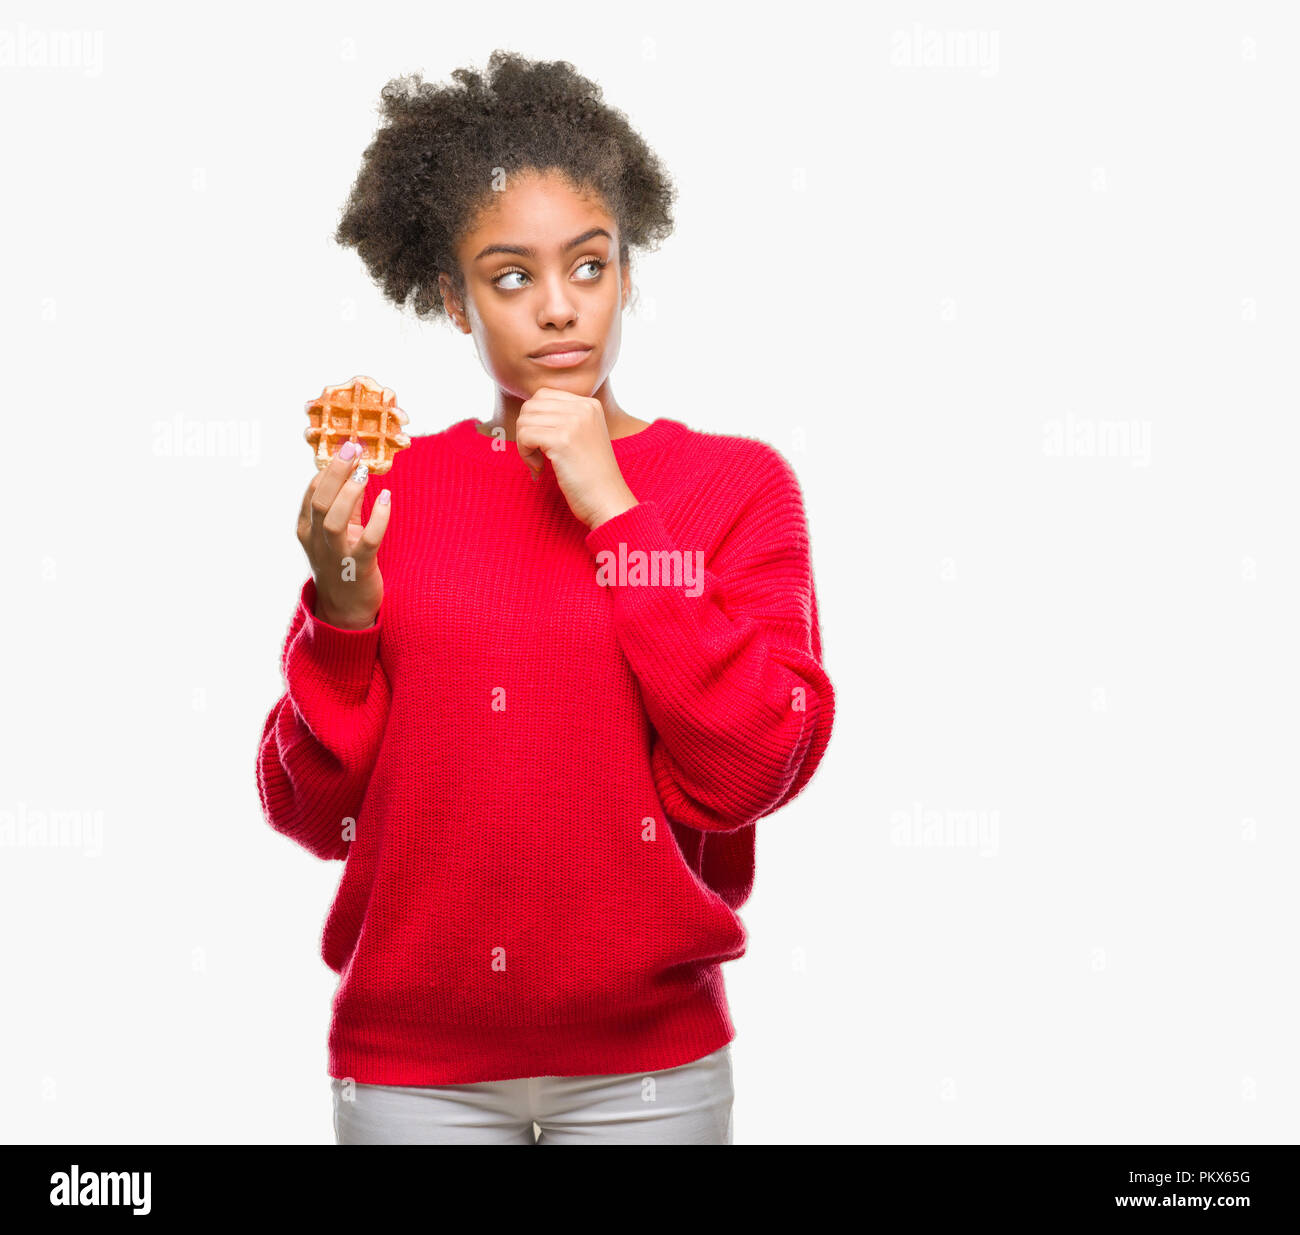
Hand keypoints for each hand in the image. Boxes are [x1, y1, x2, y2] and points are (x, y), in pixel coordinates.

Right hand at [297, 442, 391, 627]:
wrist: (346, 609)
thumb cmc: (342, 564)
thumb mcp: (338, 532)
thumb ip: (346, 504)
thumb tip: (357, 471)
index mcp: (307, 528)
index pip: (312, 491)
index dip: (328, 467)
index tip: (346, 446)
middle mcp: (316, 540)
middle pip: (319, 500)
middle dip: (336, 471)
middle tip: (354, 448)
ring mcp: (335, 555)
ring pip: (333, 519)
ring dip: (350, 492)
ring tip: (366, 472)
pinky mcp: (358, 567)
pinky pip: (367, 540)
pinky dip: (378, 517)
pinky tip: (387, 498)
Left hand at [515, 389, 638, 529]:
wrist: (607, 501)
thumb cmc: (592, 477)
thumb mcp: (583, 437)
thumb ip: (562, 419)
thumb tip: (526, 413)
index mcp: (590, 404)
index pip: (543, 395)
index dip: (535, 420)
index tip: (544, 445)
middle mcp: (584, 408)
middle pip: (531, 405)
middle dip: (526, 431)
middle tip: (537, 455)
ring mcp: (574, 422)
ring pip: (524, 420)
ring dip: (525, 444)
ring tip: (539, 463)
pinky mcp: (562, 440)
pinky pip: (524, 436)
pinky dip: (525, 454)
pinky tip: (539, 469)